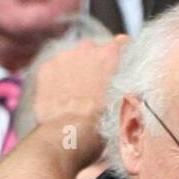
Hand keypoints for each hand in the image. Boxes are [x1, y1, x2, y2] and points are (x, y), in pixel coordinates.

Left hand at [31, 35, 128, 163]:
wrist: (67, 135)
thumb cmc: (101, 126)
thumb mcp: (124, 109)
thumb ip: (128, 92)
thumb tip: (133, 91)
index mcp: (110, 56)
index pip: (122, 44)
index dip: (122, 55)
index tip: (120, 67)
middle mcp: (87, 49)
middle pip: (94, 50)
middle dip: (96, 65)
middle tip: (96, 88)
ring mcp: (64, 57)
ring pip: (72, 59)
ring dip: (75, 71)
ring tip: (76, 96)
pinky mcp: (46, 68)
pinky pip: (54, 69)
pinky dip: (58, 80)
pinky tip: (60, 97)